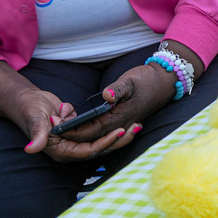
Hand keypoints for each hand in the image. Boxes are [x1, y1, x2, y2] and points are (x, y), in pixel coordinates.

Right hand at [0, 60, 132, 160]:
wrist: (27, 100)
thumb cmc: (29, 109)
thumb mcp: (35, 119)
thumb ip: (37, 134)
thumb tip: (32, 149)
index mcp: (60, 150)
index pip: (88, 151)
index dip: (104, 143)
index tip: (119, 132)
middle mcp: (70, 148)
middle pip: (99, 149)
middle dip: (118, 140)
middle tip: (136, 128)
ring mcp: (76, 141)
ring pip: (102, 141)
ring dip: (119, 135)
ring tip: (137, 125)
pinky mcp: (80, 131)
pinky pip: (99, 132)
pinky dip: (110, 127)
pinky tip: (127, 119)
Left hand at [56, 64, 175, 145]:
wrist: (165, 81)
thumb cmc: (147, 80)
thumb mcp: (131, 80)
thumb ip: (118, 89)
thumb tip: (107, 96)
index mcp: (118, 118)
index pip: (89, 131)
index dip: (71, 131)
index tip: (54, 127)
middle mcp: (119, 125)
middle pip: (90, 138)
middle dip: (72, 135)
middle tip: (52, 129)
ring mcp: (122, 125)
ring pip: (97, 137)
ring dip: (80, 134)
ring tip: (63, 129)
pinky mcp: (124, 121)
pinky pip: (104, 132)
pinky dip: (90, 131)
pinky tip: (81, 126)